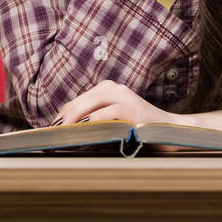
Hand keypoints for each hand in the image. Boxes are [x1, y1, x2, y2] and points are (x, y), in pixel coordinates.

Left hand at [55, 78, 185, 133]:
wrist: (170, 130)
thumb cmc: (139, 129)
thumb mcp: (113, 121)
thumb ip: (94, 121)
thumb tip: (68, 131)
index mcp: (107, 89)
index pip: (76, 101)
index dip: (62, 116)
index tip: (51, 131)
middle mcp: (114, 88)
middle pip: (80, 101)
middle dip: (64, 117)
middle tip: (52, 133)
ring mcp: (124, 96)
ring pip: (92, 102)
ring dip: (75, 117)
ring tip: (63, 130)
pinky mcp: (133, 108)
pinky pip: (109, 111)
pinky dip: (94, 119)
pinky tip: (84, 126)